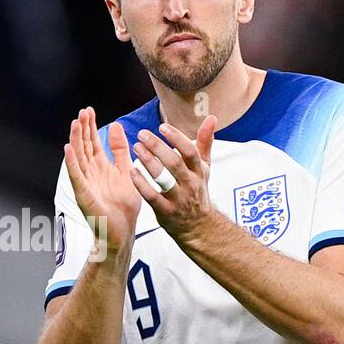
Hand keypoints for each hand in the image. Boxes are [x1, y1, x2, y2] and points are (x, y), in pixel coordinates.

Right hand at [65, 108, 140, 255]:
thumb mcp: (126, 170)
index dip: (90, 126)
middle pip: (84, 146)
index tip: (89, 110)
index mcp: (100, 167)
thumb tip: (116, 126)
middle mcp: (90, 173)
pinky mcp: (84, 195)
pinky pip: (76, 176)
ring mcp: (85, 184)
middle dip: (82, 129)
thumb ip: (120, 150)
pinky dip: (72, 163)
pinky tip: (68, 149)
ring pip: (78, 158)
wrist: (122, 231)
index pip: (93, 142)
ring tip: (75, 123)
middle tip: (82, 112)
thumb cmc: (123, 205)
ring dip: (76, 140)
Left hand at [129, 117, 217, 244]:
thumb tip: (211, 117)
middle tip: (142, 134)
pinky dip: (141, 184)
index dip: (177, 138)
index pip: (190, 152)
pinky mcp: (166, 212)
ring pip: (163, 178)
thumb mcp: (204, 168)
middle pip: (174, 163)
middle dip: (158, 147)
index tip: (162, 127)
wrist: (199, 226)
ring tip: (136, 147)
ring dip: (148, 161)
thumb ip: (205, 142)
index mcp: (199, 171)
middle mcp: (190, 184)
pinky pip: (152, 196)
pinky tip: (132, 171)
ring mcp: (178, 199)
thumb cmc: (198, 191)